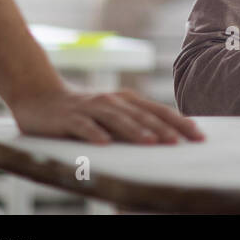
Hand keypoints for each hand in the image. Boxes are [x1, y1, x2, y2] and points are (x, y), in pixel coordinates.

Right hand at [10, 87, 204, 144]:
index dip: (180, 122)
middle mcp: (113, 101)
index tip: (199, 136)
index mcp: (127, 101)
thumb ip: (135, 123)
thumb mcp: (112, 114)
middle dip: (163, 129)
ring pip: (117, 119)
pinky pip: (84, 126)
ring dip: (135, 130)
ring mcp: (91, 108)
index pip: (160, 111)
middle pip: (143, 115)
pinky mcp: (69, 117)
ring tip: (151, 142)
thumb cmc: (83, 111)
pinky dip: (94, 134)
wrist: (39, 96)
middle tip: (181, 142)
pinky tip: (104, 143)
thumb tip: (169, 137)